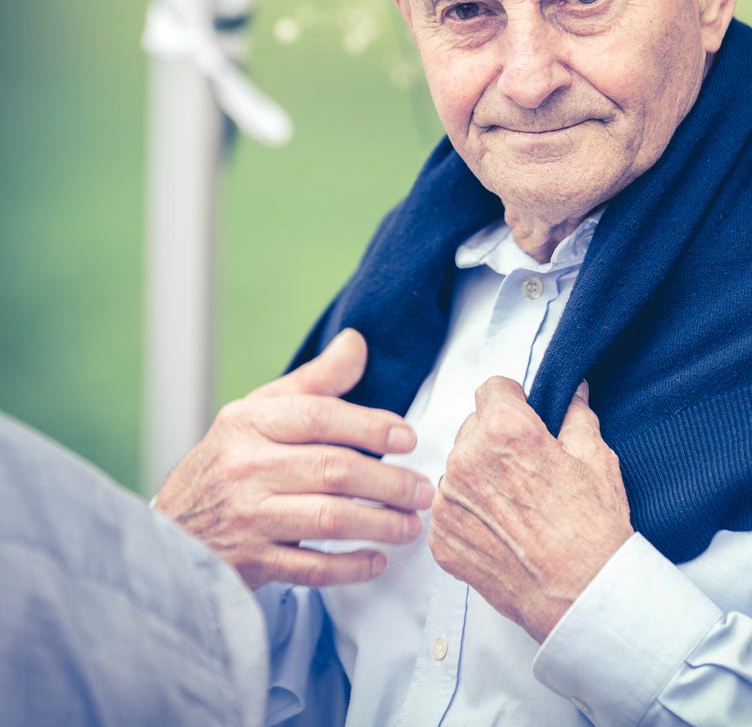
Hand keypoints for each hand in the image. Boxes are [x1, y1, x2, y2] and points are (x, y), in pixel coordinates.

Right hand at [154, 329, 434, 589]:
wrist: (170, 534)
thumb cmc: (229, 462)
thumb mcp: (259, 412)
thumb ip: (314, 381)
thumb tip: (357, 341)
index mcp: (247, 422)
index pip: (320, 416)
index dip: (370, 426)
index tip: (408, 439)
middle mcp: (244, 467)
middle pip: (333, 469)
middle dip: (389, 482)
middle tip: (423, 491)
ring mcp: (245, 517)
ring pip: (328, 518)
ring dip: (380, 523)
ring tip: (411, 525)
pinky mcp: (248, 562)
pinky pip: (311, 568)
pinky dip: (350, 567)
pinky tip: (378, 560)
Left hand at [430, 377, 632, 642]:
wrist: (581, 596)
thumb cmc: (592, 529)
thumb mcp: (596, 458)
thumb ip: (576, 415)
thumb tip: (573, 392)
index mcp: (505, 430)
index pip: (492, 388)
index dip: (514, 399)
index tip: (524, 415)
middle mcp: (467, 460)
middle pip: (473, 426)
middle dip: (496, 437)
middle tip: (527, 466)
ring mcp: (448, 502)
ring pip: (458, 467)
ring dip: (479, 474)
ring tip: (516, 502)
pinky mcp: (441, 538)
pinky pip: (450, 507)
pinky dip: (470, 512)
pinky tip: (503, 528)